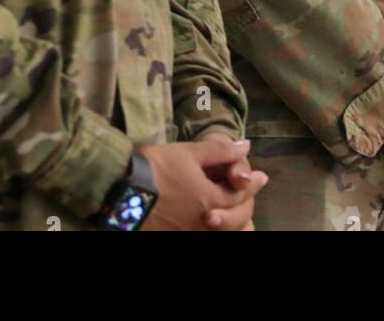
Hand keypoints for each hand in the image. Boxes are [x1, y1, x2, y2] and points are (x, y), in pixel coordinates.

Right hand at [138, 139, 266, 231]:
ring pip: (218, 232)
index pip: (240, 193)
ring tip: (241, 220)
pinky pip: (199, 234)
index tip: (263, 176)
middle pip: (234, 220)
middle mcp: (203, 223)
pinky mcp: (172, 236)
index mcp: (211, 200)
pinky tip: (209, 221)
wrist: (120, 192)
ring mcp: (187, 233)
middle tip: (251, 198)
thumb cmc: (157, 168)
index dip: (253, 183)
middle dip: (245, 207)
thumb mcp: (189, 153)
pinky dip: (212, 230)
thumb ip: (221, 151)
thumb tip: (246, 146)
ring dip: (232, 225)